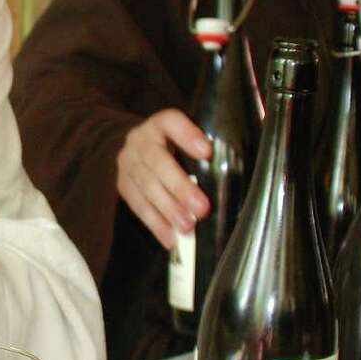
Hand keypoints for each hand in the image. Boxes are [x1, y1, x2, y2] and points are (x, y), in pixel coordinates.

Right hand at [116, 108, 211, 249]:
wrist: (138, 149)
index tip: (207, 152)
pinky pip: (138, 206)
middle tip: (201, 208)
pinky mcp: (123, 185)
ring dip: (168, 209)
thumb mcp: (186, 138)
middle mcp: (140, 140)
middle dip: (180, 187)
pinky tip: (170, 237)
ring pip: (146, 186)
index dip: (187, 135)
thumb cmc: (174, 146)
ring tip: (187, 227)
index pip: (171, 122)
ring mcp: (128, 163)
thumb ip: (205, 148)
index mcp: (160, 124)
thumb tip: (237, 168)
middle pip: (157, 161)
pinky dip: (155, 224)